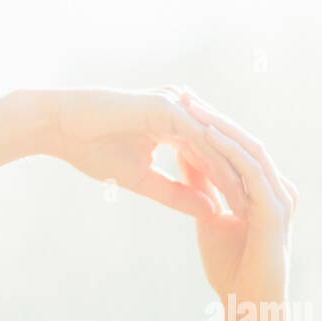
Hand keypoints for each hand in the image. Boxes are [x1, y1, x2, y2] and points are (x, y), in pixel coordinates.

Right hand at [43, 86, 247, 218]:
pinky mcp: (170, 107)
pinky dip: (217, 164)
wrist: (62, 126)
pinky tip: (231, 187)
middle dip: (240, 182)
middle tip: (260, 213)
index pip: (211, 158)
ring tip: (252, 204)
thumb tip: (210, 211)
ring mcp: (178, 105)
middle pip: (221, 150)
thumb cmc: (91, 148)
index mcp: (176, 124)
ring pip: (216, 145)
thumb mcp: (141, 180)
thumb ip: (176, 194)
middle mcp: (183, 111)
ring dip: (235, 175)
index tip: (243, 215)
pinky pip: (201, 140)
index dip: (228, 186)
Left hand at [172, 89, 296, 320]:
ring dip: (220, 128)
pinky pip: (251, 171)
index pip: (234, 147)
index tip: (178, 107)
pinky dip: (230, 152)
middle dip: (213, 117)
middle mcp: (277, 186)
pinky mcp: (276, 210)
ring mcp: (280, 196)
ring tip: (193, 108)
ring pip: (249, 150)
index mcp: (263, 188)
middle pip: (243, 141)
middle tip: (183, 94)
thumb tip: (182, 154)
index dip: (207, 125)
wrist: (246, 304)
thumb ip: (201, 186)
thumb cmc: (230, 268)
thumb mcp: (208, 216)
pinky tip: (208, 135)